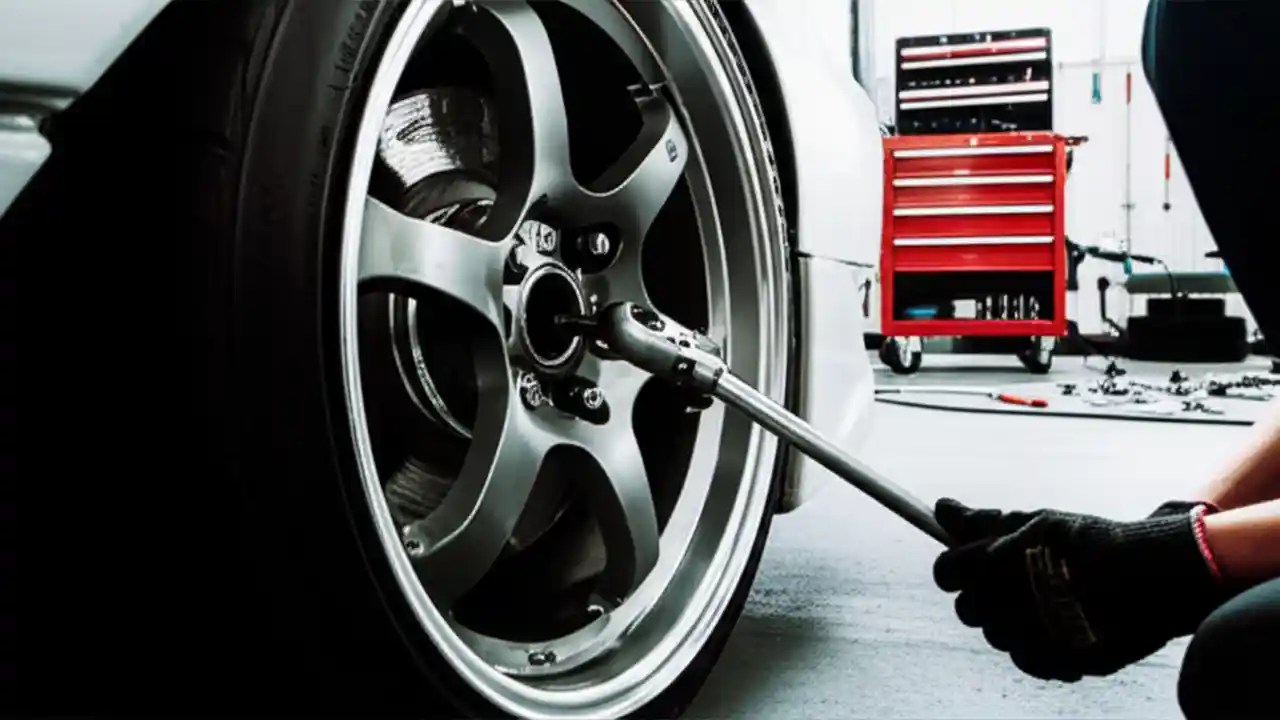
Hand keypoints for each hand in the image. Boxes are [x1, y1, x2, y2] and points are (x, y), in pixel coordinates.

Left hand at [932, 498, 1224, 681]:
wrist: (1155, 577)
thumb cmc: (1091, 544)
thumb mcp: (1036, 522)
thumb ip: (983, 521)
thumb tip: (941, 508)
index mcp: (997, 561)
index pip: (947, 571)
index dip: (954, 569)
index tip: (968, 568)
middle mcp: (1009, 601)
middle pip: (968, 609)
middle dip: (984, 597)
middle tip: (1015, 585)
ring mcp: (1032, 636)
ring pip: (996, 636)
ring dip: (1012, 621)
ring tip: (1047, 602)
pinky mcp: (1058, 662)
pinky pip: (1026, 660)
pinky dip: (1038, 646)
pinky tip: (1060, 626)